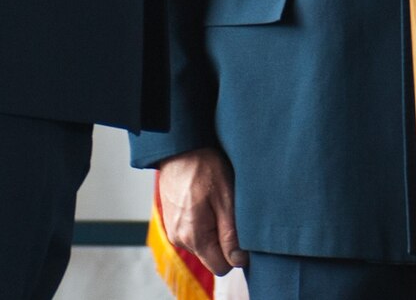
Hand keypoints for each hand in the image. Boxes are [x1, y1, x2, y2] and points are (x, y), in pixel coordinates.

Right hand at [157, 147, 243, 275]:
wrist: (179, 147)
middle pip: (213, 256)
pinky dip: (204, 222)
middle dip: (226, 240)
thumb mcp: (226, 198)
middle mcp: (179, 239)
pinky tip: (206, 200)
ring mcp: (174, 230)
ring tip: (217, 201)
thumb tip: (240, 260)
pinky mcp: (173, 221)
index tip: (242, 229)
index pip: (222, 267)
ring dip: (215, 229)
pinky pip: (195, 232)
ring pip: (205, 244)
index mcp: (193, 237)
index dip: (237, 253)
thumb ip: (232, 234)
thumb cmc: (204, 167)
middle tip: (230, 211)